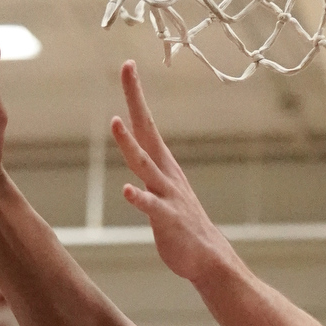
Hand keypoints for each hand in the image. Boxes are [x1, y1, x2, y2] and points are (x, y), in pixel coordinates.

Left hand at [112, 61, 240, 284]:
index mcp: (163, 166)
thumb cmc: (183, 228)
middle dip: (135, 100)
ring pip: (145, 165)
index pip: (146, 124)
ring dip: (130, 144)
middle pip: (147, 130)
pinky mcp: (167, 220)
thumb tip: (136, 167)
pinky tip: (126, 191)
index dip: (136, 96)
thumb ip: (149, 178)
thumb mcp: (164, 195)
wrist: (209, 259)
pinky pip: (151, 207)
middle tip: (127, 69)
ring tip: (115, 122)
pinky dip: (139, 198)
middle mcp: (165, 173)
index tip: (127, 66)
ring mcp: (167, 195)